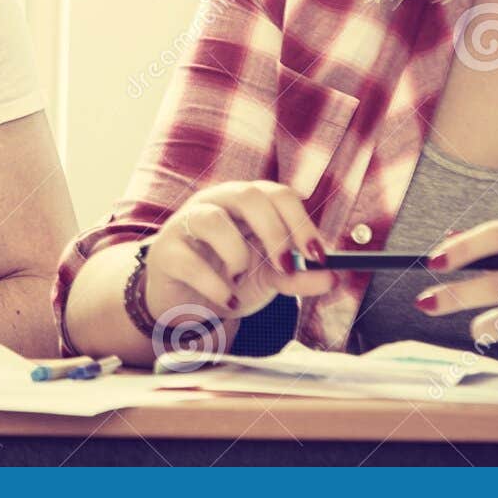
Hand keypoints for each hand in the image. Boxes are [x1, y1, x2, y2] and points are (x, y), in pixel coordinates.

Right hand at [145, 181, 334, 323]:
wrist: (184, 303)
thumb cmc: (229, 279)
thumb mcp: (270, 279)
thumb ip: (299, 277)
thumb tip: (332, 278)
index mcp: (246, 203)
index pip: (278, 194)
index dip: (301, 222)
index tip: (318, 255)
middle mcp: (216, 203)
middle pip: (248, 195)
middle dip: (274, 231)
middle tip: (287, 266)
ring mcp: (186, 224)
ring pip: (213, 220)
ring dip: (237, 254)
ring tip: (241, 279)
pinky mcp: (164, 253)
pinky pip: (189, 261)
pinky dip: (215, 285)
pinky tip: (226, 299)